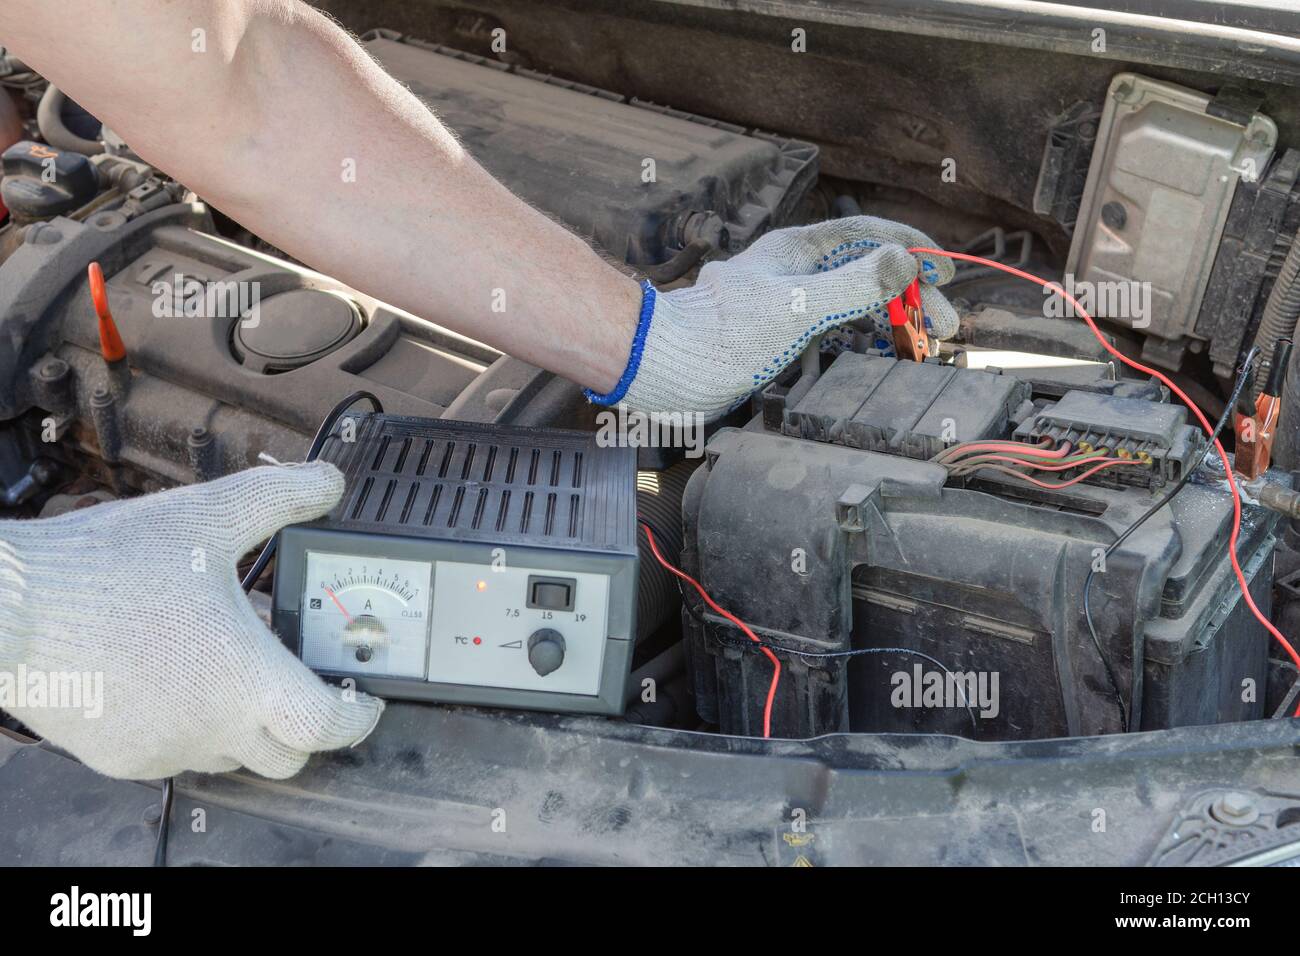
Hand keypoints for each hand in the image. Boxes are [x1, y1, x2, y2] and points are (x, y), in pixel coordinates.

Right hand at [0, 461, 382, 779]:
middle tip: (304, 684)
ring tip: (232, 666)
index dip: (357, 718)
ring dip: (246, 722)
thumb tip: (328, 483)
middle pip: (287, 755)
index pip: (326, 728)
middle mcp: (210, 728)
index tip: (365, 704)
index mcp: (244, 680)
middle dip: (306, 724)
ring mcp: (164, 749)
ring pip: (232, 755)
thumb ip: (279, 498)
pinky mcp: (120, 758)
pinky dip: (192, 724)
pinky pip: (177, 753)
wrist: (9, 608)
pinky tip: (177, 677)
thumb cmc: (103, 569)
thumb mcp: (207, 516)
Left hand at [586, 216, 957, 419]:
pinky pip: (831, 325)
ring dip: (890, 315)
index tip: (947, 273)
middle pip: (865, 268)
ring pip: (850, 298)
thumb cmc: (722, 334)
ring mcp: (784, 300)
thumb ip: (853, 283)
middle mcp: (793, 270)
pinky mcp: (773, 333)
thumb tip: (904, 260)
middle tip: (948, 326)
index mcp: (798, 251)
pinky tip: (875, 347)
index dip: (913, 251)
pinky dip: (861, 333)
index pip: (870, 236)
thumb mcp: (798, 308)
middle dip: (910, 293)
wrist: (665, 366)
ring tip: (923, 339)